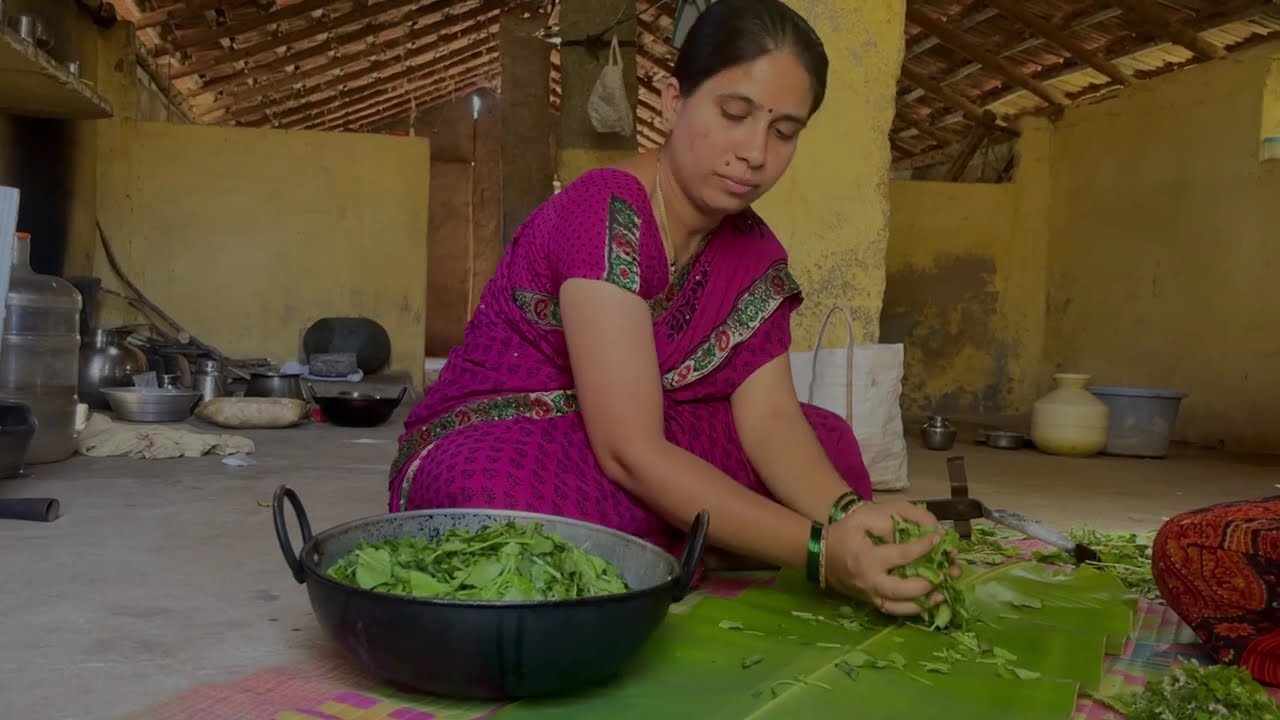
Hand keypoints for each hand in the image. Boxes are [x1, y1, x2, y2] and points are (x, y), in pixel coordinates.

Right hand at [822, 501, 959, 616]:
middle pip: (902, 590)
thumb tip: (920, 530)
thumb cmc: (844, 532)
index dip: (923, 547)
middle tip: (943, 574)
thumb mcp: (864, 518)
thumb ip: (891, 521)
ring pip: (898, 608)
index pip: (902, 555)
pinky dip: (911, 610)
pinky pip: (892, 611)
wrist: (819, 553)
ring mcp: (869, 595)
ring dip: (923, 604)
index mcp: (868, 558)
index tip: (937, 538)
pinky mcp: (869, 602)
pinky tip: (927, 603)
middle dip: (926, 584)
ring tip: (941, 595)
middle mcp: (869, 581)